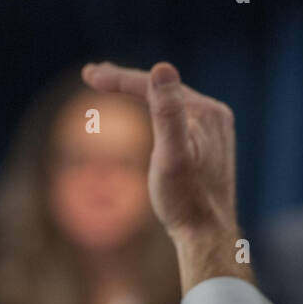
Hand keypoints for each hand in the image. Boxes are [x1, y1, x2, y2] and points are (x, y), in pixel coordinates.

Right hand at [82, 60, 250, 293]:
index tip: (88, 75)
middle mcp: (215, 116)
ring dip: (139, 92)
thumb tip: (161, 68)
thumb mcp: (171, 156)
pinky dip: (154, 110)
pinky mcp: (210, 145)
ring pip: (169, 102)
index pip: (155, 86)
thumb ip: (167, 112)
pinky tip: (145, 112)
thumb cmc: (185, 201)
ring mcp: (214, 130)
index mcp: (206, 112)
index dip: (119, 79)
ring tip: (110, 84)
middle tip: (91, 73)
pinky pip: (177, 117)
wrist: (207, 235)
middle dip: (125, 81)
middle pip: (162, 90)